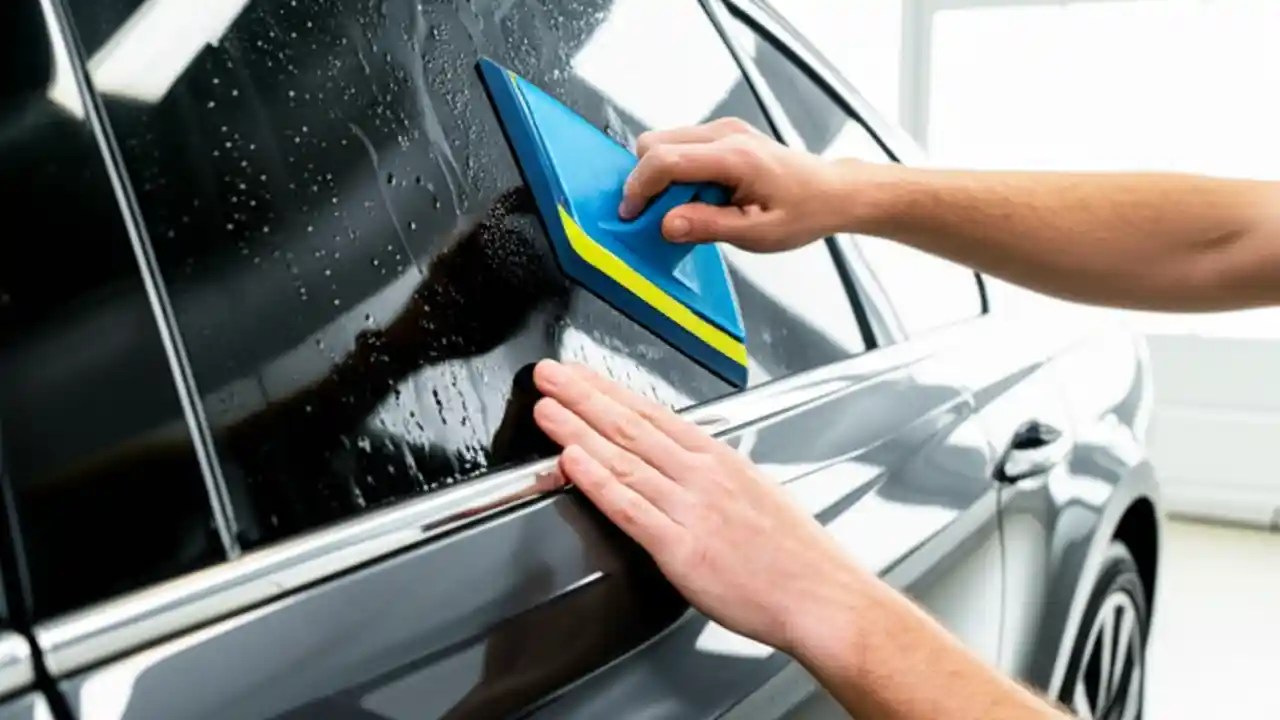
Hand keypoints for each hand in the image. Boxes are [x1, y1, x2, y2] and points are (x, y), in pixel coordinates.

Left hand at [530, 359, 871, 655]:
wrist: (823, 598)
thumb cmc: (797, 556)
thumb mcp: (758, 492)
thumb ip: (715, 475)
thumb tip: (683, 461)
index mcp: (721, 459)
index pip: (653, 413)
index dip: (609, 391)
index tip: (579, 375)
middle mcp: (703, 476)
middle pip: (631, 426)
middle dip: (584, 396)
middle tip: (549, 374)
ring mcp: (691, 509)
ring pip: (623, 459)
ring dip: (578, 429)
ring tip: (548, 409)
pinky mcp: (682, 548)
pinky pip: (630, 508)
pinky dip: (598, 481)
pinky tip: (572, 462)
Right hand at [619, 117, 864, 251]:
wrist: (831, 193)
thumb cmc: (803, 211)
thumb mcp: (756, 233)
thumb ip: (707, 227)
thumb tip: (666, 224)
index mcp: (734, 156)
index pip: (665, 159)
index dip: (639, 188)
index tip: (631, 215)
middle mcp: (725, 133)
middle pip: (655, 143)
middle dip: (647, 181)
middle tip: (661, 215)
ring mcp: (723, 130)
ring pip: (664, 143)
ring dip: (662, 177)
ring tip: (687, 208)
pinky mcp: (722, 134)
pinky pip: (680, 147)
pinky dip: (676, 172)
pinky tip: (698, 197)